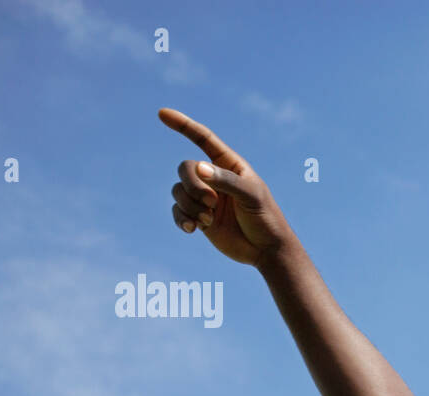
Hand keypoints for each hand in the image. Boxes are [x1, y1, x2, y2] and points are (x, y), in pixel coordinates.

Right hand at [158, 107, 294, 265]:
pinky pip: (177, 210)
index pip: (203, 139)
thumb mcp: (251, 196)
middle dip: (193, 185)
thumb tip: (200, 169)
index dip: (183, 125)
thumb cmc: (265, 218)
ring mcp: (205, 197)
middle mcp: (214, 178)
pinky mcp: (198, 216)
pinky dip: (181, 218)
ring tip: (209, 219)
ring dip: (190, 205)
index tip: (162, 113)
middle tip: (212, 203)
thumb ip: (227, 181)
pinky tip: (193, 229)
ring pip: (178, 190)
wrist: (266, 250)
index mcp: (229, 165)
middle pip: (186, 168)